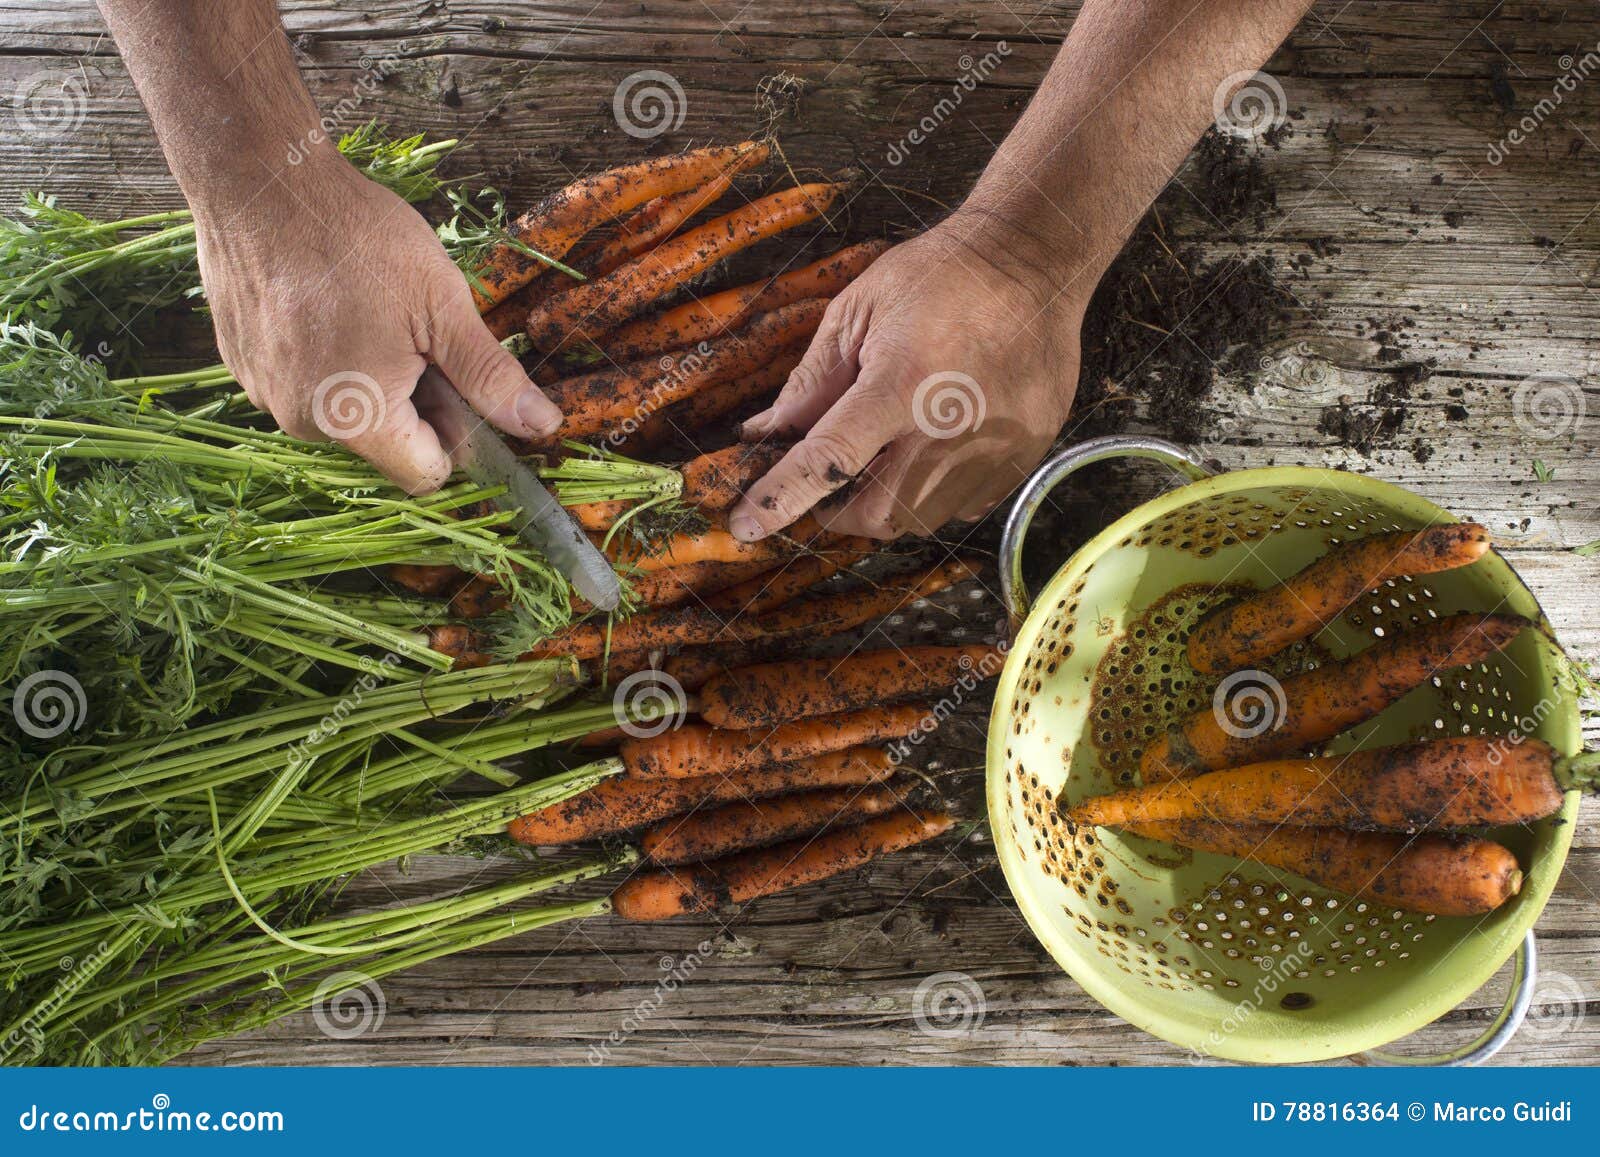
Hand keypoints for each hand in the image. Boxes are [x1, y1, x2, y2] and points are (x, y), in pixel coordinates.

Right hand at [192, 150, 560, 492]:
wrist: (260, 179)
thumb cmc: (357, 239)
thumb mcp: (443, 307)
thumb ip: (490, 377)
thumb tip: (541, 425)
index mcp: (356, 421)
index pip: (425, 474)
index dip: (456, 436)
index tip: (459, 381)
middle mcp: (302, 424)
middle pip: (386, 444)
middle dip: (415, 402)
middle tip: (419, 334)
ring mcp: (264, 393)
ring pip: (345, 413)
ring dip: (372, 379)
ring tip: (374, 314)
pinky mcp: (243, 364)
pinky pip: (304, 384)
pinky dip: (328, 359)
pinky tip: (334, 307)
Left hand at [728, 213, 1087, 539]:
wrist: (1035, 261)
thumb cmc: (940, 276)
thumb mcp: (859, 312)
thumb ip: (811, 381)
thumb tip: (766, 433)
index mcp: (900, 385)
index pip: (827, 461)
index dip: (779, 499)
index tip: (745, 524)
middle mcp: (949, 430)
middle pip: (875, 514)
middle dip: (838, 511)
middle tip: (829, 480)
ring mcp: (993, 450)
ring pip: (919, 520)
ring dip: (884, 504)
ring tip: (883, 460)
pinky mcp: (1021, 459)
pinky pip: (961, 507)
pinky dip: (930, 496)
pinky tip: (928, 453)